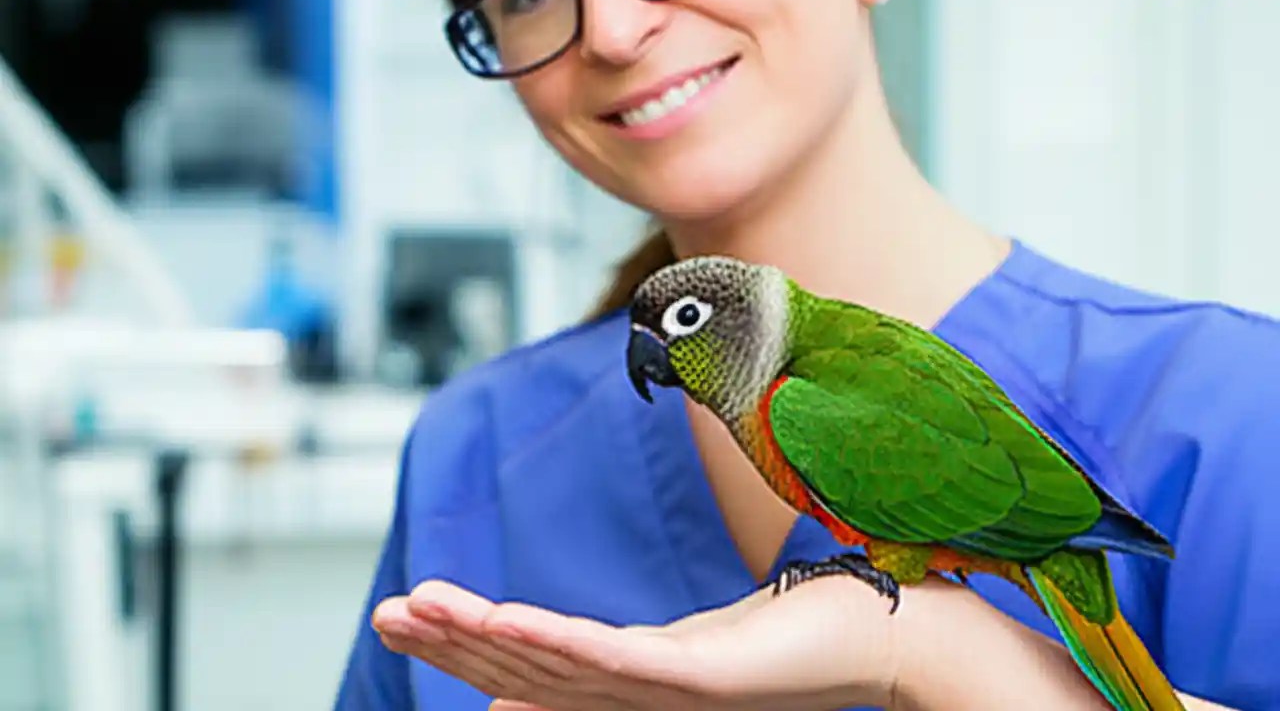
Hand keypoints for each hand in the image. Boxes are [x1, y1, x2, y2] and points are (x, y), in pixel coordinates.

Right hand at [373, 574, 917, 710]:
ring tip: (419, 607)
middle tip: (387, 610)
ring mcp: (660, 692)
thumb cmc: (782, 645)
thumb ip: (604, 662)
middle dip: (452, 641)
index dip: (463, 647)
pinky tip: (505, 620)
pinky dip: (551, 641)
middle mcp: (632, 698)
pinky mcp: (696, 678)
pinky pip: (612, 658)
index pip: (529, 666)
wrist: (869, 646)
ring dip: (480, 637)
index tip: (404, 615)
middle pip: (526, 668)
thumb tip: (524, 690)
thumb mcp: (676, 654)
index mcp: (623, 688)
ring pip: (554, 664)